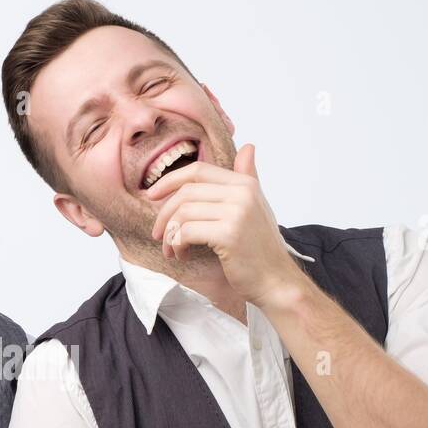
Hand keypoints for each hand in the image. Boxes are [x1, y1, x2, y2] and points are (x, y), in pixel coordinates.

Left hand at [147, 143, 303, 307]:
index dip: (169, 181)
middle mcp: (242, 193)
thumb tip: (248, 147)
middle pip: (186, 191)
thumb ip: (248, 176)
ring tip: (171, 249)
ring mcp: (236, 212)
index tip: (152, 196)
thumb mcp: (256, 206)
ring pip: (183, 212)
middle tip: (159, 233)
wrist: (275, 280)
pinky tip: (181, 255)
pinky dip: (177, 244)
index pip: (198, 170)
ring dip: (170, 233)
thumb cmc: (261, 248)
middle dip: (165, 213)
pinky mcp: (228, 234)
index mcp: (245, 183)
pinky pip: (186, 232)